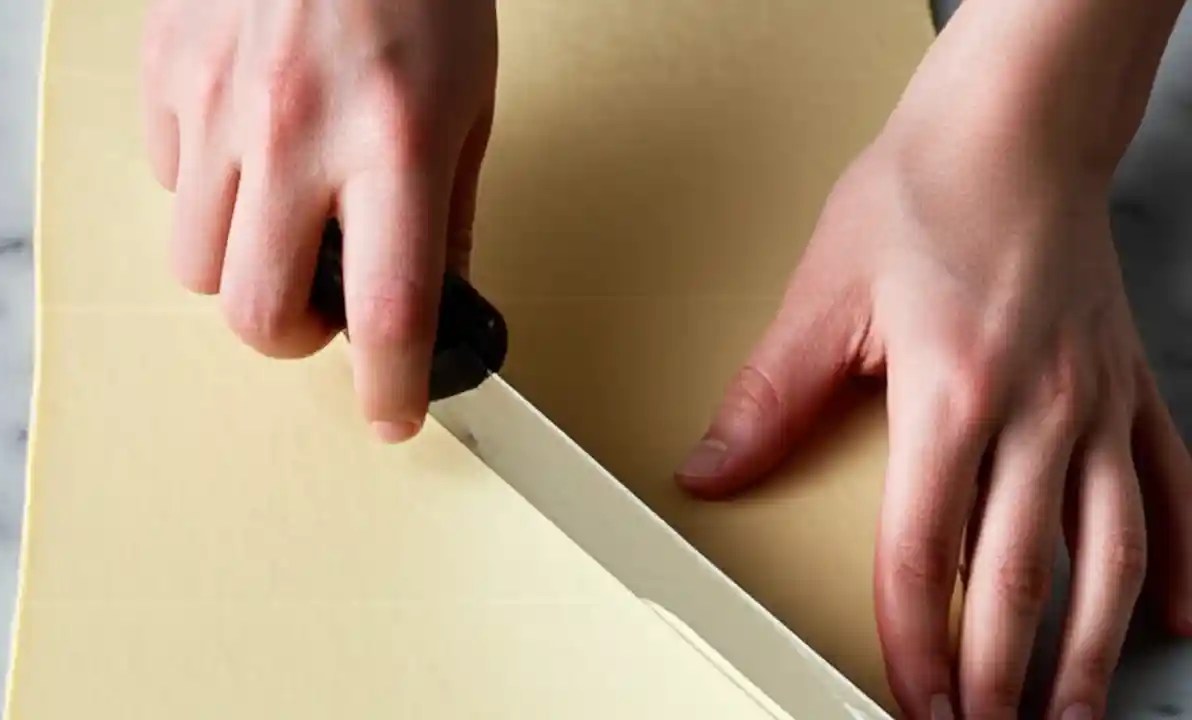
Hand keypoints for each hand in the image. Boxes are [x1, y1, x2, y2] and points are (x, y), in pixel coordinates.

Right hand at [141, 0, 497, 441]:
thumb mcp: (471, 102)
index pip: (389, 309)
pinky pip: (169, 185)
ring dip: (245, 272)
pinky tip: (250, 157)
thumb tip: (438, 296)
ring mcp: (216, 103)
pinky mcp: (166, 76)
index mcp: (393, 140)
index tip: (394, 415)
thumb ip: (449, 210)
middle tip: (329, 312)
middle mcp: (294, 132)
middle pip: (257, 313)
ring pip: (197, 265)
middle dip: (298, 339)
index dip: (391, 387)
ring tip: (286, 228)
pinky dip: (211, 198)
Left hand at [675, 126, 1191, 716]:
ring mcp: (1096, 402)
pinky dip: (1180, 558)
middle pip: (1021, 575)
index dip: (912, 642)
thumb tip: (708, 471)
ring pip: (1111, 553)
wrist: (1012, 126)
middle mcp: (1037, 412)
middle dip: (1001, 674)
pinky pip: (1171, 485)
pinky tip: (1176, 618)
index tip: (910, 702)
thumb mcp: (824, 295)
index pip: (924, 553)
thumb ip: (768, 398)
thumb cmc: (922, 194)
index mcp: (952, 396)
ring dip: (1093, 648)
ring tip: (1077, 715)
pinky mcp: (1131, 384)